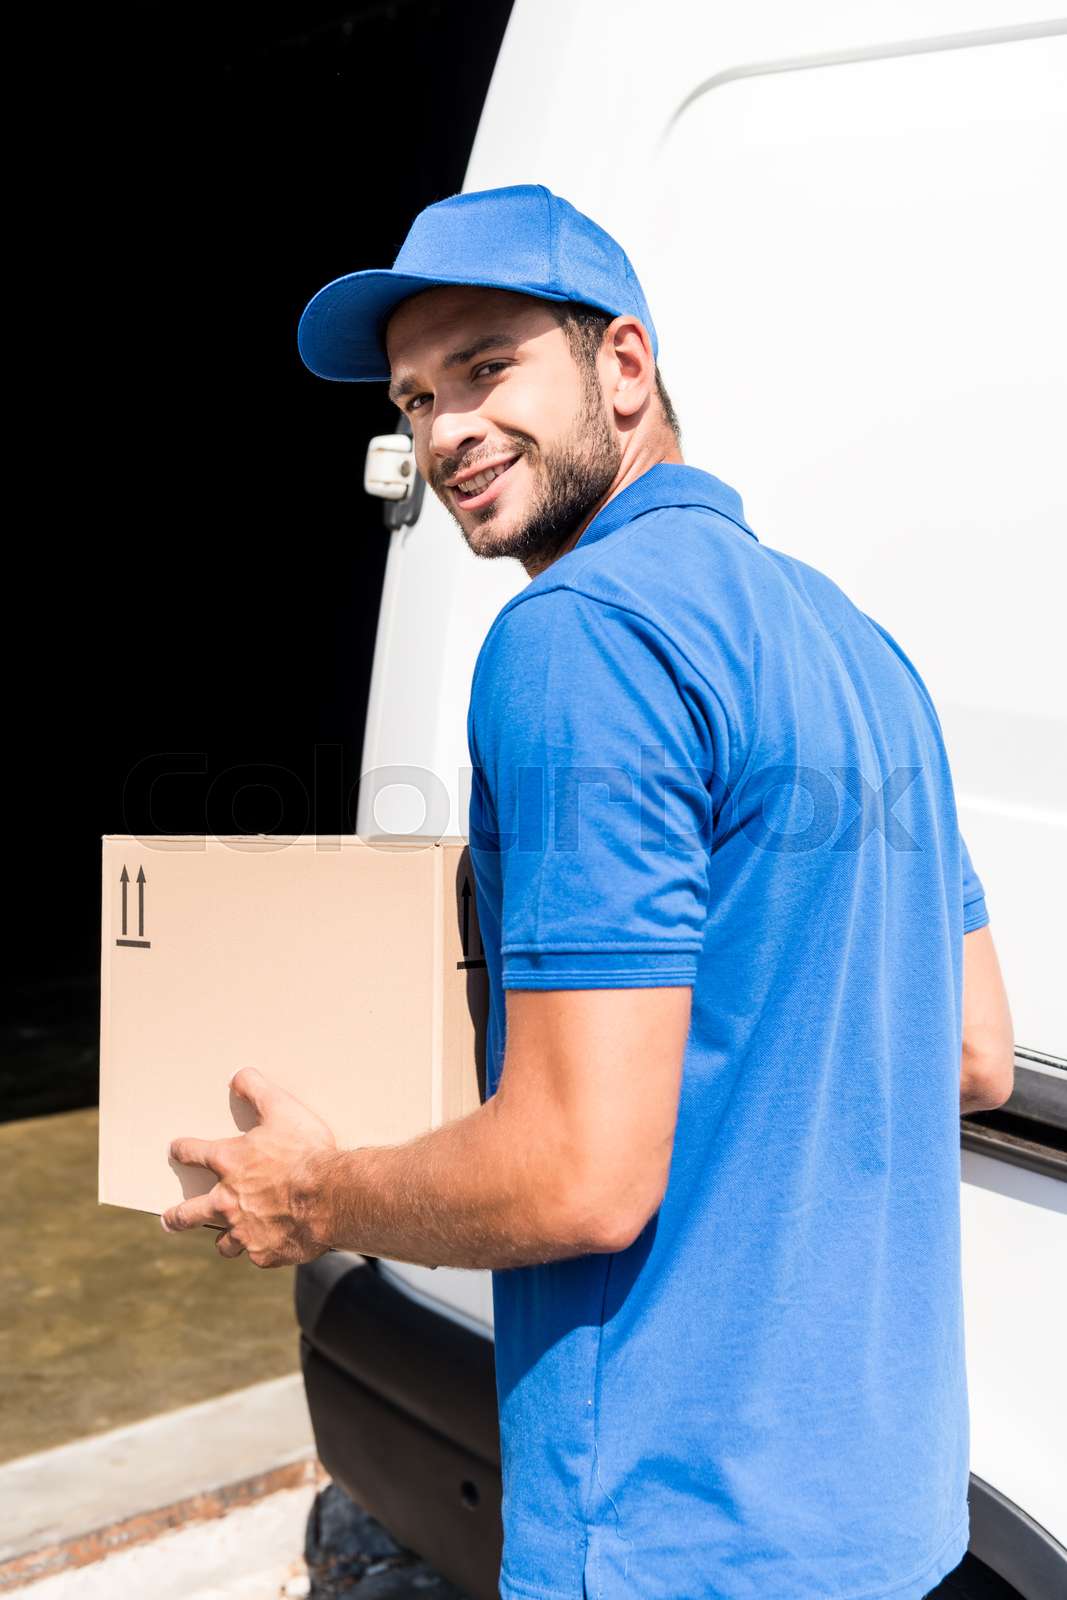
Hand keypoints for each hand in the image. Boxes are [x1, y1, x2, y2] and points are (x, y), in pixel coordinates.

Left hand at [162, 1067, 337, 1267]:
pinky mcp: (264, 1253)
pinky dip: (263, 1249)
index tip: (176, 1149)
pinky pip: (257, 1255)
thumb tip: (238, 1075)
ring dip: (225, 1238)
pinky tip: (273, 1245)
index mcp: (229, 1163)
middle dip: (176, 1216)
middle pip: (187, 1213)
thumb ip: (258, 1091)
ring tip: (227, 1240)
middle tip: (169, 1218)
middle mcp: (227, 1201)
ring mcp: (244, 1231)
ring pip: (223, 1243)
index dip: (183, 1149)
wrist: (330, 1195)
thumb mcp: (283, 1110)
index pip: (193, 1152)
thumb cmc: (307, 1151)